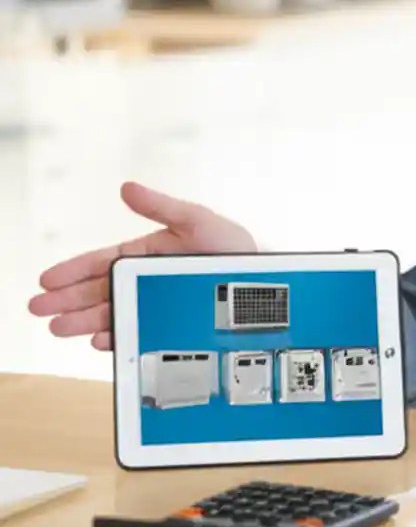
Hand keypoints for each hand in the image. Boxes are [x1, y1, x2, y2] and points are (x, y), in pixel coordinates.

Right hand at [28, 182, 256, 350]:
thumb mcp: (197, 221)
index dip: (73, 270)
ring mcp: (155, 303)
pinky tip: (100, 339)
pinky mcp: (168, 324)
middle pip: (99, 290)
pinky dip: (117, 335)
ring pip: (112, 312)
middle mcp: (146, 280)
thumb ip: (161, 207)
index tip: (46, 279)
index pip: (102, 262)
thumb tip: (126, 187)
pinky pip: (137, 331)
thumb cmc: (234, 248)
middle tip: (38, 309)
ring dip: (84, 320)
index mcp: (147, 254)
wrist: (266, 282)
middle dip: (67, 299)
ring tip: (59, 327)